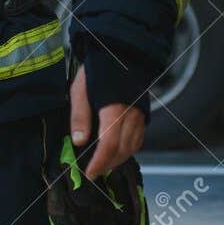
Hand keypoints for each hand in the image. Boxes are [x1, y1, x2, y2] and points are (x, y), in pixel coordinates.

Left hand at [68, 63, 144, 177]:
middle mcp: (132, 113)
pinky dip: (128, 149)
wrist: (122, 50)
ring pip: (133, 146)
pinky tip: (116, 151)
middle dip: (107, 165)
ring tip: (103, 164)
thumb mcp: (81, 90)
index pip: (109, 144)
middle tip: (93, 172)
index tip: (89, 174)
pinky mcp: (144, 112)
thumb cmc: (98, 67)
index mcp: (114, 108)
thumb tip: (79, 142)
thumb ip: (80, 117)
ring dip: (118, 159)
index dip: (99, 163)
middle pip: (123, 150)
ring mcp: (140, 113)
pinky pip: (139, 138)